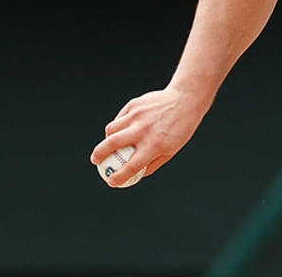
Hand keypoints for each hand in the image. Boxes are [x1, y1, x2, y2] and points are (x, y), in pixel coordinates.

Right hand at [90, 86, 211, 186]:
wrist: (185, 100)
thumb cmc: (179, 129)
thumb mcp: (171, 150)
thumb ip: (153, 164)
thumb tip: (136, 176)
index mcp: (154, 146)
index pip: (131, 166)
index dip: (118, 177)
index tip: (111, 181)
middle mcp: (143, 131)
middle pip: (111, 144)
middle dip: (98, 155)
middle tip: (96, 161)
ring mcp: (137, 116)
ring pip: (111, 129)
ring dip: (106, 139)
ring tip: (108, 144)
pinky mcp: (135, 105)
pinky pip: (120, 118)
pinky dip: (117, 126)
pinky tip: (120, 130)